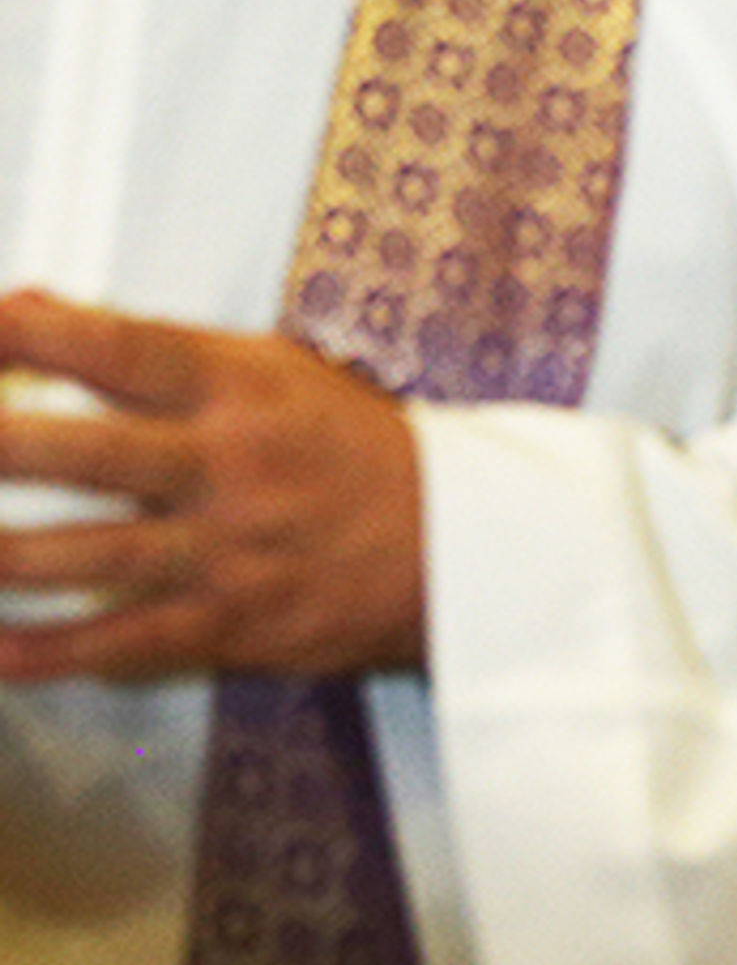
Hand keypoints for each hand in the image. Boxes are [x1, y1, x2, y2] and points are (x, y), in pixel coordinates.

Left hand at [0, 289, 424, 682]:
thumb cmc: (352, 448)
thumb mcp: (273, 369)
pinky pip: (132, 643)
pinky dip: (57, 653)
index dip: (38, 337)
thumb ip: (151, 350)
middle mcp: (236, 468)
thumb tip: (29, 310)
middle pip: (97, 458)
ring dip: (7, 556)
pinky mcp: (238, 624)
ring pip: (98, 557)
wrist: (462, 546)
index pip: (124, 350)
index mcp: (243, 390)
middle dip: (5, 449)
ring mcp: (234, 552)